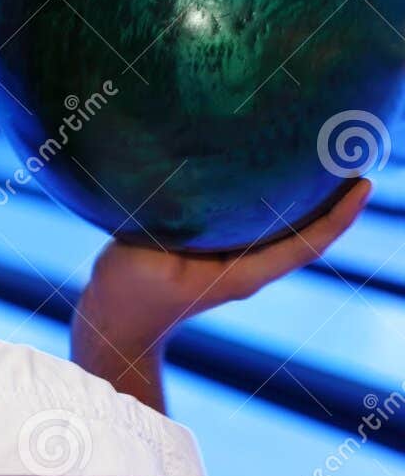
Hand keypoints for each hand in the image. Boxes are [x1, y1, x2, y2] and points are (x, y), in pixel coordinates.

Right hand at [76, 180, 371, 353]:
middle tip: (352, 150)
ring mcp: (232, 262)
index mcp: (244, 273)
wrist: (110, 324)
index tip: (363, 183)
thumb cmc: (128, 298)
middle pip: (306, 232)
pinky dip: (272, 197)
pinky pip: (255, 222)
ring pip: (284, 227)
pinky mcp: (213, 253)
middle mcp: (248, 267)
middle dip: (333, 196)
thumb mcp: (147, 258)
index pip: (308, 244)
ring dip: (306, 196)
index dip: (339, 216)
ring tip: (320, 154)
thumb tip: (188, 179)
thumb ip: (171, 224)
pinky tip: (263, 170)